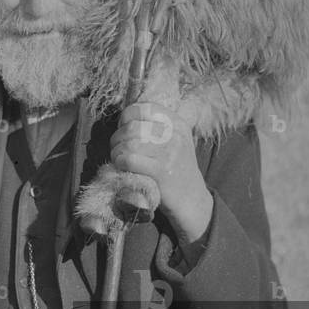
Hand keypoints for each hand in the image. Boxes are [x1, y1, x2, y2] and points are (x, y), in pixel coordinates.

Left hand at [109, 102, 212, 244]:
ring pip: (128, 144)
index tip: (124, 129)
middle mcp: (175, 135)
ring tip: (118, 159)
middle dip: (117, 137)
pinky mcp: (162, 171)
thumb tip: (124, 119)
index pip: (143, 108)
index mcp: (177, 123)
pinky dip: (119, 163)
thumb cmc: (175, 168)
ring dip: (116, 152)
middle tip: (117, 148)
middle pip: (132, 127)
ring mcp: (170, 153)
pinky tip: (122, 167)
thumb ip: (155, 127)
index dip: (127, 117)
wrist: (191, 199)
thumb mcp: (174, 141)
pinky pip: (129, 160)